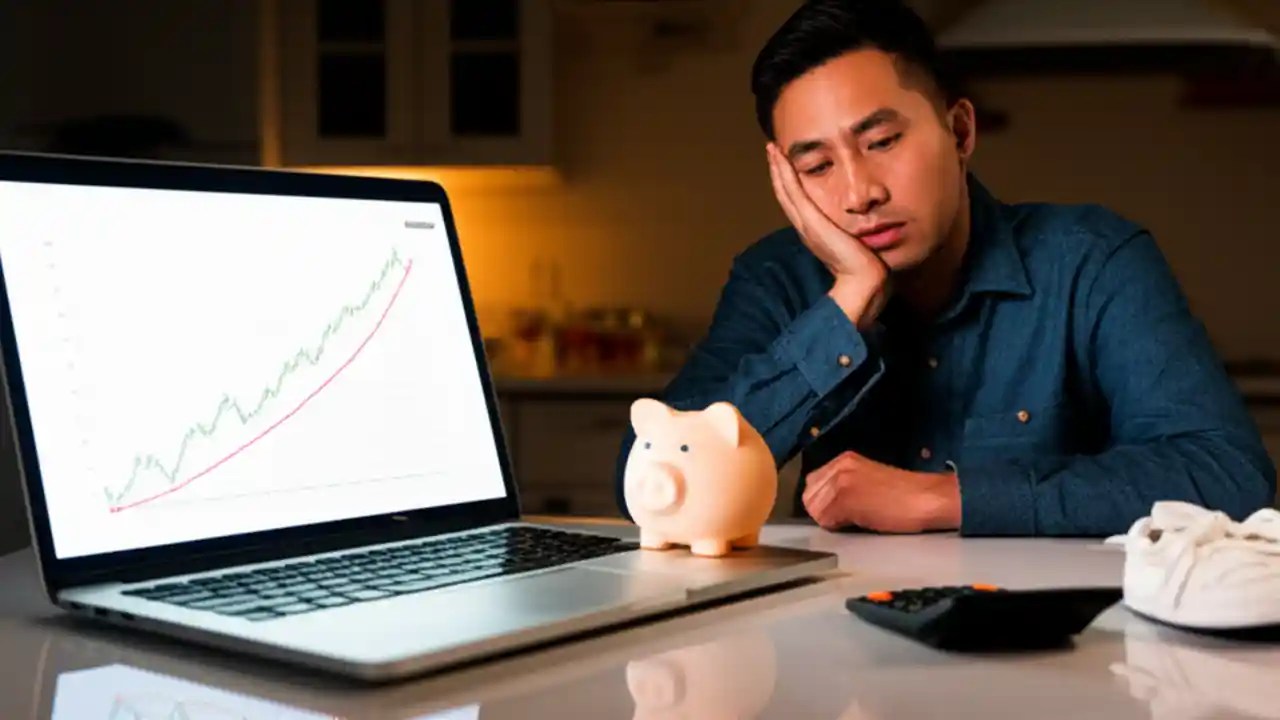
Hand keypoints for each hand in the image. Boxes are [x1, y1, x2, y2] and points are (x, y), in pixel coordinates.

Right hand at [766, 143, 889, 328]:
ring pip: (785, 191)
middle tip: (771, 151)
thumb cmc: (865, 267)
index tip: (785, 166)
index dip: (789, 184)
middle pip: (785, 194)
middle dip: (778, 172)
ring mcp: (805, 224)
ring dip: (777, 168)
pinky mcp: (810, 221)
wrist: (863, 281)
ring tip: (772, 150)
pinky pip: (793, 192)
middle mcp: (805, 228)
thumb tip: (863, 232)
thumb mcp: (855, 245)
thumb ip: (853, 236)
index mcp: (814, 233)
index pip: (797, 203)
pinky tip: (781, 159)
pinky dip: (784, 174)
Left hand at [802, 451, 960, 532]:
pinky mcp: (845, 499)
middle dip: (821, 511)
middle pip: (809, 495)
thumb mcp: (868, 481)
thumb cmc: (905, 495)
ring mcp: (840, 481)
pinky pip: (826, 520)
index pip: (812, 483)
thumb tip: (827, 506)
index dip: (821, 501)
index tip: (837, 512)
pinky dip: (836, 527)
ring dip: (829, 520)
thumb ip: (844, 486)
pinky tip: (857, 524)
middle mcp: (838, 466)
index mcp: (844, 459)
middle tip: (845, 520)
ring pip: (814, 508)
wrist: (926, 498)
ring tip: (853, 521)